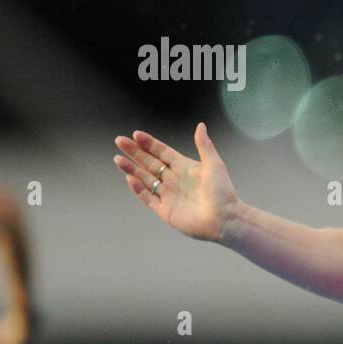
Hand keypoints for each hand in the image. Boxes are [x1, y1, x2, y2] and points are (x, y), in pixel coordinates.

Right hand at [114, 123, 238, 242]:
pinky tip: (130, 178)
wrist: (224, 218)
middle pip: (150, 163)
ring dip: (131, 168)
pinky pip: (148, 198)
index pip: (163, 152)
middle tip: (120, 141)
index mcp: (185, 168)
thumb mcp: (214, 165)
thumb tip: (200, 125)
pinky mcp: (165, 210)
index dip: (150, 144)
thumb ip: (204, 145)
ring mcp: (169, 195)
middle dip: (135, 152)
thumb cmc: (222, 191)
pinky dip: (138, 189)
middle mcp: (175, 180)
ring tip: (118, 158)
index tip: (136, 135)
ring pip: (145, 179)